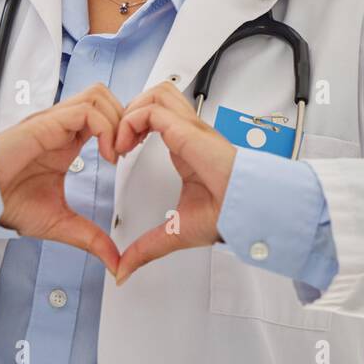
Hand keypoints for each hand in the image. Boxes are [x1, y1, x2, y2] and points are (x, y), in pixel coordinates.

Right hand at [0, 83, 122, 276]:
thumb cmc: (8, 203)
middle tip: (128, 150)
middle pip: (104, 96)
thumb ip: (90, 238)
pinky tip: (106, 154)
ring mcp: (54, 122)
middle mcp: (63, 127)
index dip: (123, 130)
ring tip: (117, 152)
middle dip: (125, 118)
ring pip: (97, 95)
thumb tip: (114, 262)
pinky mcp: (46, 124)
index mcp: (67, 142)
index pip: (104, 115)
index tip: (127, 158)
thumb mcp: (60, 223)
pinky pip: (85, 110)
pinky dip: (104, 127)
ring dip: (116, 120)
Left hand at [111, 80, 237, 285]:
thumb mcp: (174, 232)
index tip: (119, 154)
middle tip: (116, 142)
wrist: (247, 210)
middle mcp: (188, 133)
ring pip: (156, 93)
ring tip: (121, 139)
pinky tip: (126, 145)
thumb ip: (146, 248)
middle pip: (156, 96)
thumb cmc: (228, 214)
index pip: (157, 117)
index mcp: (186, 148)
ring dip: (131, 111)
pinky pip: (151, 110)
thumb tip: (125, 270)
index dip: (134, 127)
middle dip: (129, 111)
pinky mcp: (186, 131)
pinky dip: (132, 121)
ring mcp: (189, 128)